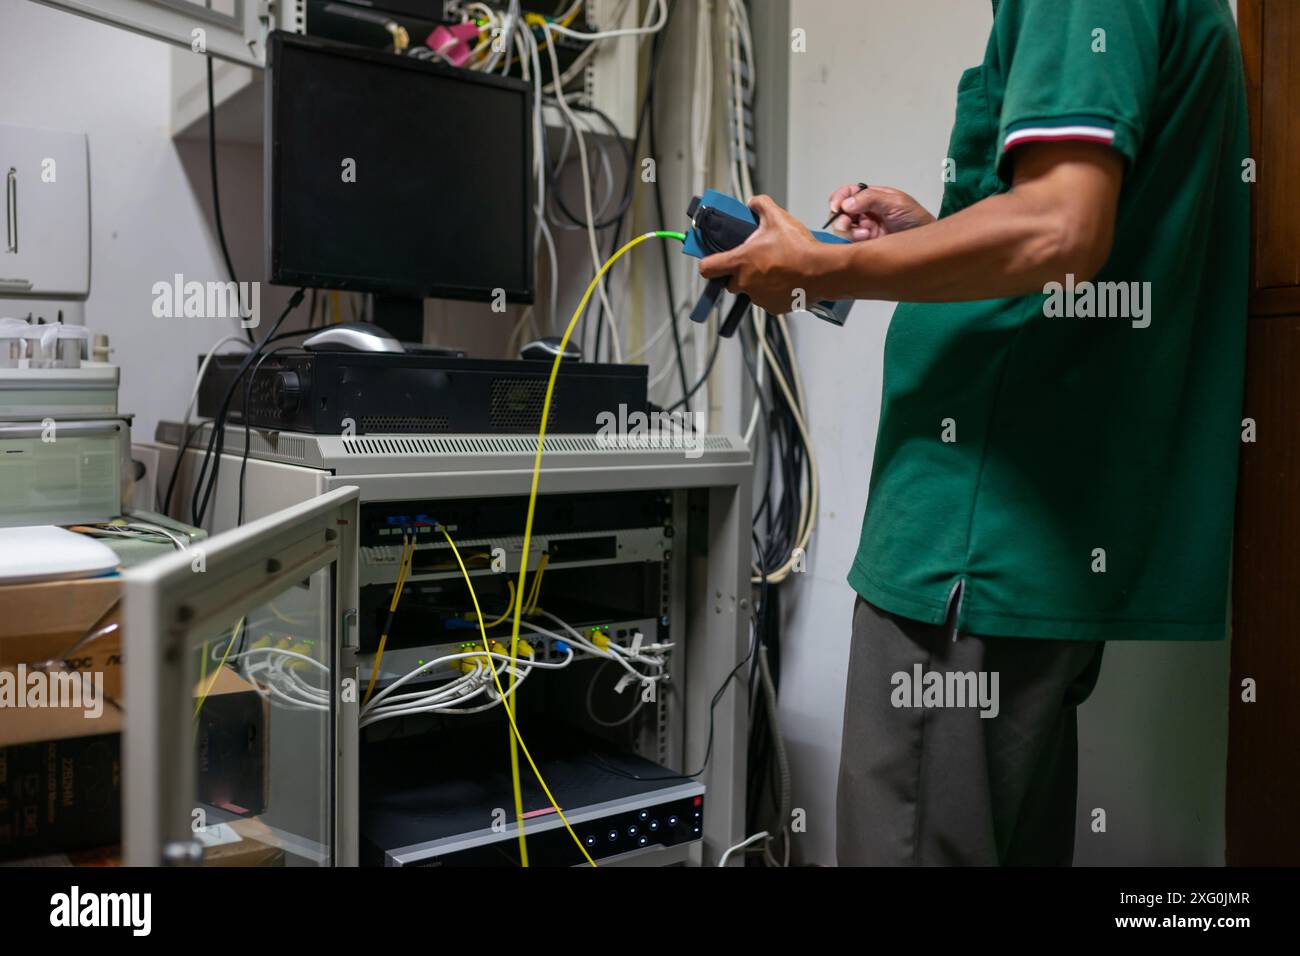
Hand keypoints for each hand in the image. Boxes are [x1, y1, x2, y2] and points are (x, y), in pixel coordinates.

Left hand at [698, 195, 824, 315]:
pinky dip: (774, 293)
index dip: (709, 264)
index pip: (707, 268)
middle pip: (730, 282)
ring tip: (776, 269)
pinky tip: (786, 280)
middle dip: (739, 274)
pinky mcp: (773, 308)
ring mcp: (759, 298)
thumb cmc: (798, 248)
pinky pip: (767, 301)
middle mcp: (745, 283)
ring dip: (758, 282)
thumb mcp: (778, 218)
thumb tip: (754, 202)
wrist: (821, 271)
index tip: (714, 261)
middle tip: (755, 261)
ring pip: (751, 291)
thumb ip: (761, 205)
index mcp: (740, 262)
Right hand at [826, 184, 934, 239]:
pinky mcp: (865, 244)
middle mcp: (865, 212)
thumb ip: (871, 198)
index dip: (839, 198)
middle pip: (841, 212)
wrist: (926, 243)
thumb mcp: (896, 202)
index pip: (849, 193)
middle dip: (840, 217)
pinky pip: (850, 242)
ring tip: (864, 233)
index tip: (837, 206)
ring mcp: (864, 228)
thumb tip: (847, 203)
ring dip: (848, 230)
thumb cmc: (916, 219)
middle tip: (847, 223)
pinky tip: (866, 239)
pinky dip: (853, 241)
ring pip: (843, 228)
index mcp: (872, 197)